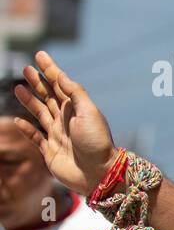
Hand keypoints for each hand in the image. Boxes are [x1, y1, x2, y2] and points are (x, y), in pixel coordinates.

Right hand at [12, 52, 116, 196]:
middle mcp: (67, 121)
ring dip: (30, 101)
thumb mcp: (89, 112)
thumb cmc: (97, 142)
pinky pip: (35, 137)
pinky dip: (26, 129)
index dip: (51, 70)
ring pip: (40, 114)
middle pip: (49, 97)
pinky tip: (19, 120)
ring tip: (18, 88)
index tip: (40, 55)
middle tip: (26, 68)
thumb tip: (61, 74)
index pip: (61, 85)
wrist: (99, 174)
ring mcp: (58, 136)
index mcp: (77, 109)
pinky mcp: (50, 151)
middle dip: (38, 82)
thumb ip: (75, 93)